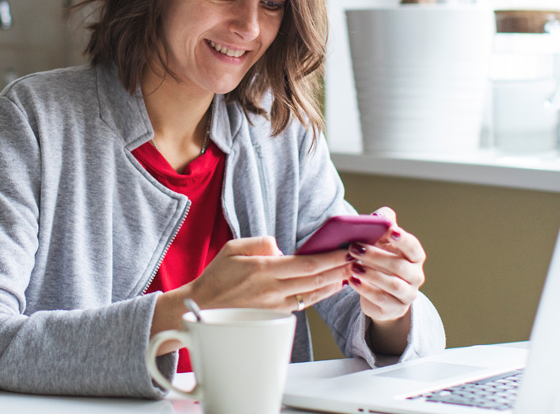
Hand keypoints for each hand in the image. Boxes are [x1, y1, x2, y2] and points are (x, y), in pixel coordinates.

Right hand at [187, 236, 349, 312]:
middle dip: (340, 269)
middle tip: (358, 259)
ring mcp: (274, 307)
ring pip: (313, 295)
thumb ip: (261, 243)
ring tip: (350, 272)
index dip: (330, 258)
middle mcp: (271, 291)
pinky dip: (319, 295)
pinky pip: (302, 304)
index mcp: (262, 271)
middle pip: (315, 280)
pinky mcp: (274, 317)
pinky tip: (329, 287)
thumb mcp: (233, 248)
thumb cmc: (216, 277)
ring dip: (334, 283)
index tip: (346, 250)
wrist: (201, 308)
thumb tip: (282, 247)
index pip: (306, 264)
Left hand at [346, 207, 425, 322]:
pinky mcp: (396, 309)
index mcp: (415, 257)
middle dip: (376, 256)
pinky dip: (366, 290)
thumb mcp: (382, 243)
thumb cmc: (381, 261)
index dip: (403, 239)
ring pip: (393, 284)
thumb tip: (379, 215)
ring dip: (372, 274)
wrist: (379, 294)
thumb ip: (383, 225)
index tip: (391, 230)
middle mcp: (416, 276)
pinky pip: (382, 300)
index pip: (413, 247)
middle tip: (354, 247)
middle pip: (400, 266)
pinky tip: (352, 281)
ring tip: (353, 266)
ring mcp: (408, 294)